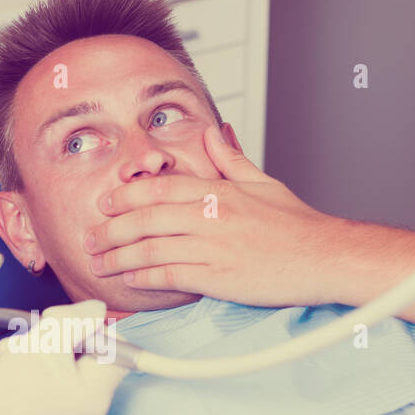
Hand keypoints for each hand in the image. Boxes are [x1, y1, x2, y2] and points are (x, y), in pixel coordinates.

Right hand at [0, 300, 128, 414]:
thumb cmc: (1, 395)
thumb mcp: (42, 342)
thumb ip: (77, 320)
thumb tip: (97, 311)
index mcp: (98, 397)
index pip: (119, 353)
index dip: (94, 333)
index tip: (67, 329)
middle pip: (92, 369)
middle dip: (63, 349)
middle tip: (29, 344)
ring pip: (71, 387)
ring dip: (47, 369)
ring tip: (14, 366)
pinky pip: (57, 408)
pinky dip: (40, 393)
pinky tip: (14, 391)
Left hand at [85, 124, 342, 306]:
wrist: (325, 258)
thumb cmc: (298, 226)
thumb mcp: (263, 183)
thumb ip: (232, 161)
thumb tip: (213, 133)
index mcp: (220, 192)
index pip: (161, 188)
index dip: (127, 194)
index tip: (106, 201)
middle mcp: (212, 217)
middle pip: (147, 218)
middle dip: (111, 228)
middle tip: (90, 237)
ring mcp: (213, 247)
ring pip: (152, 248)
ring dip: (119, 257)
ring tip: (99, 263)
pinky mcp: (218, 277)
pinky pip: (170, 276)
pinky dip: (144, 278)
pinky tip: (129, 281)